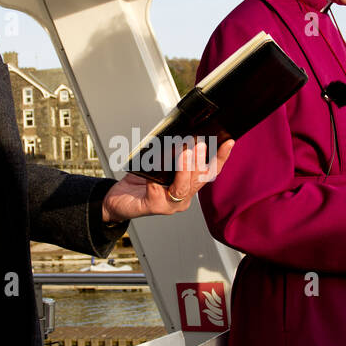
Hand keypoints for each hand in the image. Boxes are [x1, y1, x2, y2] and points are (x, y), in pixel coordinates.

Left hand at [102, 138, 234, 223]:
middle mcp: (183, 198)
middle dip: (200, 161)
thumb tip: (180, 138)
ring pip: (183, 188)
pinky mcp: (154, 207)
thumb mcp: (158, 163)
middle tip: (199, 144)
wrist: (117, 199)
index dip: (221, 158)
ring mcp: (170, 205)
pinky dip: (155, 180)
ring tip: (183, 152)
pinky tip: (152, 172)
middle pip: (198, 180)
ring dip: (184, 169)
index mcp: (188, 186)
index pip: (209, 172)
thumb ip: (171, 155)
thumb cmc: (139, 181)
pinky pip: (157, 193)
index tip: (228, 142)